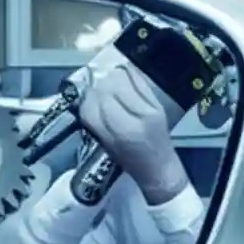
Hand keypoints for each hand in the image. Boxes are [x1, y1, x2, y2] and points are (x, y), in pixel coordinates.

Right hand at [76, 58, 188, 204]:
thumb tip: (85, 97)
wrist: (161, 168)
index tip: (82, 99)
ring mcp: (149, 109)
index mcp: (117, 135)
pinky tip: (121, 75)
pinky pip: (138, 79)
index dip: (84, 101)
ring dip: (110, 79)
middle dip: (96, 88)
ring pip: (121, 81)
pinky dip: (126, 74)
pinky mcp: (158, 103)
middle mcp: (134, 120)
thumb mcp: (106, 146)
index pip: (92, 108)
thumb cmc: (130, 162)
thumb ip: (95, 122)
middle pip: (106, 91)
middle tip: (93, 90)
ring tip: (107, 82)